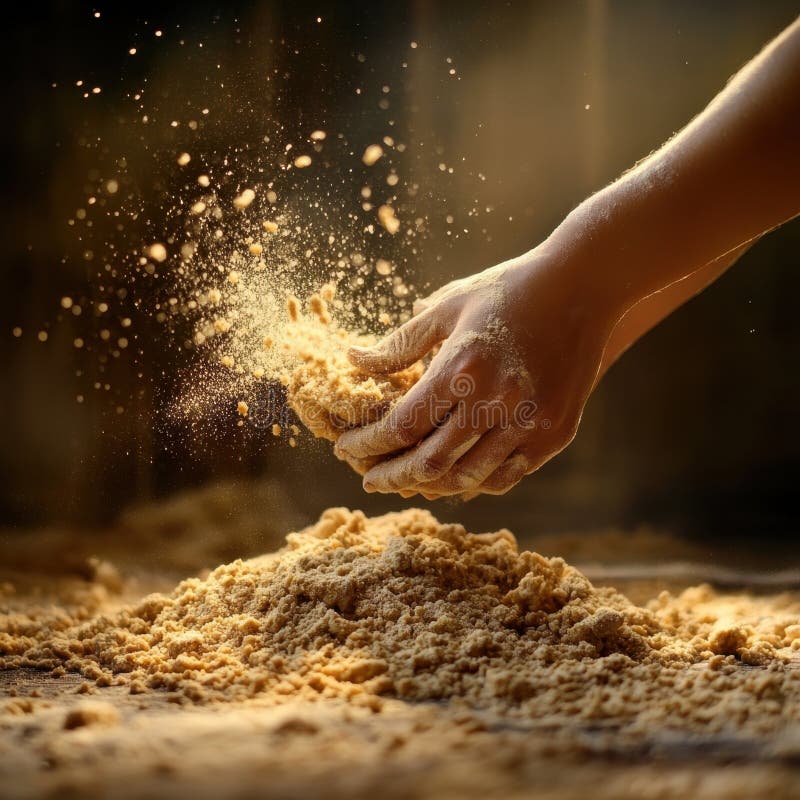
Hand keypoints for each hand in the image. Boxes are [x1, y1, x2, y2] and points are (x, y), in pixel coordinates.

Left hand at [334, 237, 620, 497]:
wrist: (582, 287)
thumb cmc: (507, 290)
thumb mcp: (448, 307)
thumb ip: (400, 343)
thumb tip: (355, 361)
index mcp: (462, 368)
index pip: (401, 425)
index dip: (368, 444)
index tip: (346, 449)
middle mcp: (496, 401)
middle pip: (429, 461)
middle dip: (391, 475)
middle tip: (369, 479)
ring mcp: (530, 422)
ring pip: (467, 476)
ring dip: (430, 485)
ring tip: (407, 480)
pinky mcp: (554, 433)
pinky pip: (506, 475)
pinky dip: (474, 482)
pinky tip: (454, 477)